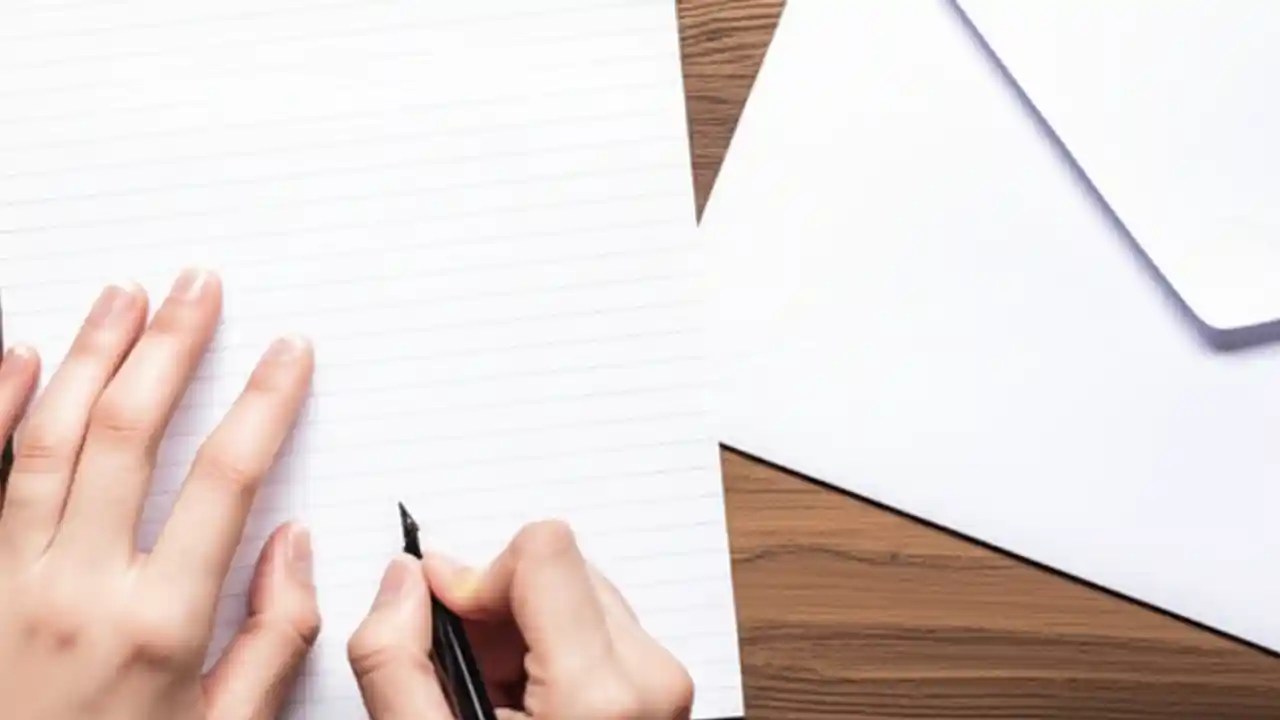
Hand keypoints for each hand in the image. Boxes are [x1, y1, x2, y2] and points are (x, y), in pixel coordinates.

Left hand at [0, 270, 318, 719]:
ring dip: (91, 355)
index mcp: (157, 624)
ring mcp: (8, 581)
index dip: (265, 403)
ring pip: (48, 438)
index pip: (225, 479)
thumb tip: (295, 547)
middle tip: (199, 287)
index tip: (287, 355)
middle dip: (173, 346)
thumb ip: (273, 640)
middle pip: (130, 433)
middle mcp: (77, 588)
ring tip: (124, 297)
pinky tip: (21, 357)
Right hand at [349, 520, 694, 719]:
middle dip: (499, 610)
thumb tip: (402, 582)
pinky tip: (524, 712)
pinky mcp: (665, 697)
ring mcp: (666, 691)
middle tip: (464, 673)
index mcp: (599, 696)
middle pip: (563, 568)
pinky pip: (602, 632)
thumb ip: (396, 661)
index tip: (444, 613)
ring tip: (494, 705)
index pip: (545, 548)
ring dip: (524, 635)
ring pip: (581, 595)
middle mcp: (651, 682)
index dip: (478, 574)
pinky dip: (552, 655)